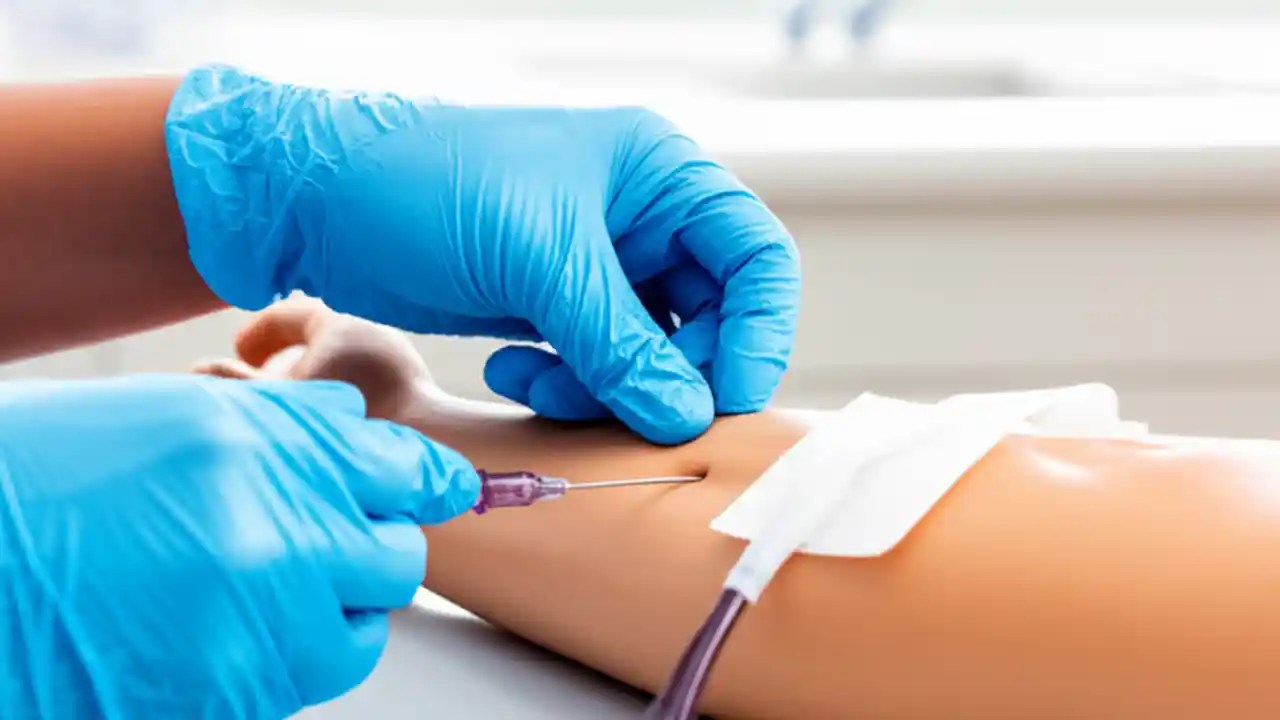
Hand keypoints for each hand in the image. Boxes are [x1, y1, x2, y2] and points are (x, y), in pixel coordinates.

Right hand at [0, 375, 477, 716]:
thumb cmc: (55, 481)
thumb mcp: (178, 418)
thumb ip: (286, 424)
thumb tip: (357, 426)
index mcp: (269, 452)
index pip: (405, 469)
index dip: (426, 481)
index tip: (439, 489)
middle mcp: (279, 538)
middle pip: (397, 557)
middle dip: (369, 549)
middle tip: (320, 543)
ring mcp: (260, 625)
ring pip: (365, 629)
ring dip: (337, 610)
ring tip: (271, 590)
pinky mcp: (236, 694)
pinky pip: (310, 677)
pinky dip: (291, 654)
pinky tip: (234, 628)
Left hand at [166, 65, 800, 444]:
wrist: (315, 203)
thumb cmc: (422, 185)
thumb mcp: (536, 258)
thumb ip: (620, 342)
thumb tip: (686, 415)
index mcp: (657, 172)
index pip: (754, 256)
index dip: (760, 331)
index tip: (731, 397)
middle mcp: (641, 218)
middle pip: (714, 318)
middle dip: (676, 373)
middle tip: (636, 411)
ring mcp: (599, 267)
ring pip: (654, 355)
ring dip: (612, 389)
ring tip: (542, 385)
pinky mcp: (556, 307)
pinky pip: (600, 367)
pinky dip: (570, 387)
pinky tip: (512, 372)